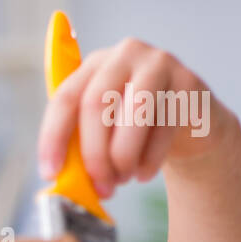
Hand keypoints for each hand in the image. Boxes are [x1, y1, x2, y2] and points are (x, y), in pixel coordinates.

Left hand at [37, 36, 238, 198]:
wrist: (189, 122)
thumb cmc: (136, 128)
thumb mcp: (103, 130)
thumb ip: (79, 144)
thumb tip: (60, 177)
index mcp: (93, 64)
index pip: (65, 98)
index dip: (54, 137)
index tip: (51, 172)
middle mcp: (125, 55)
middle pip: (96, 105)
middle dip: (94, 154)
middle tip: (98, 187)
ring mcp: (160, 64)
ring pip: (133, 115)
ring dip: (123, 158)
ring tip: (120, 180)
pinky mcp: (189, 82)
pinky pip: (165, 125)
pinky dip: (150, 159)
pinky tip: (143, 174)